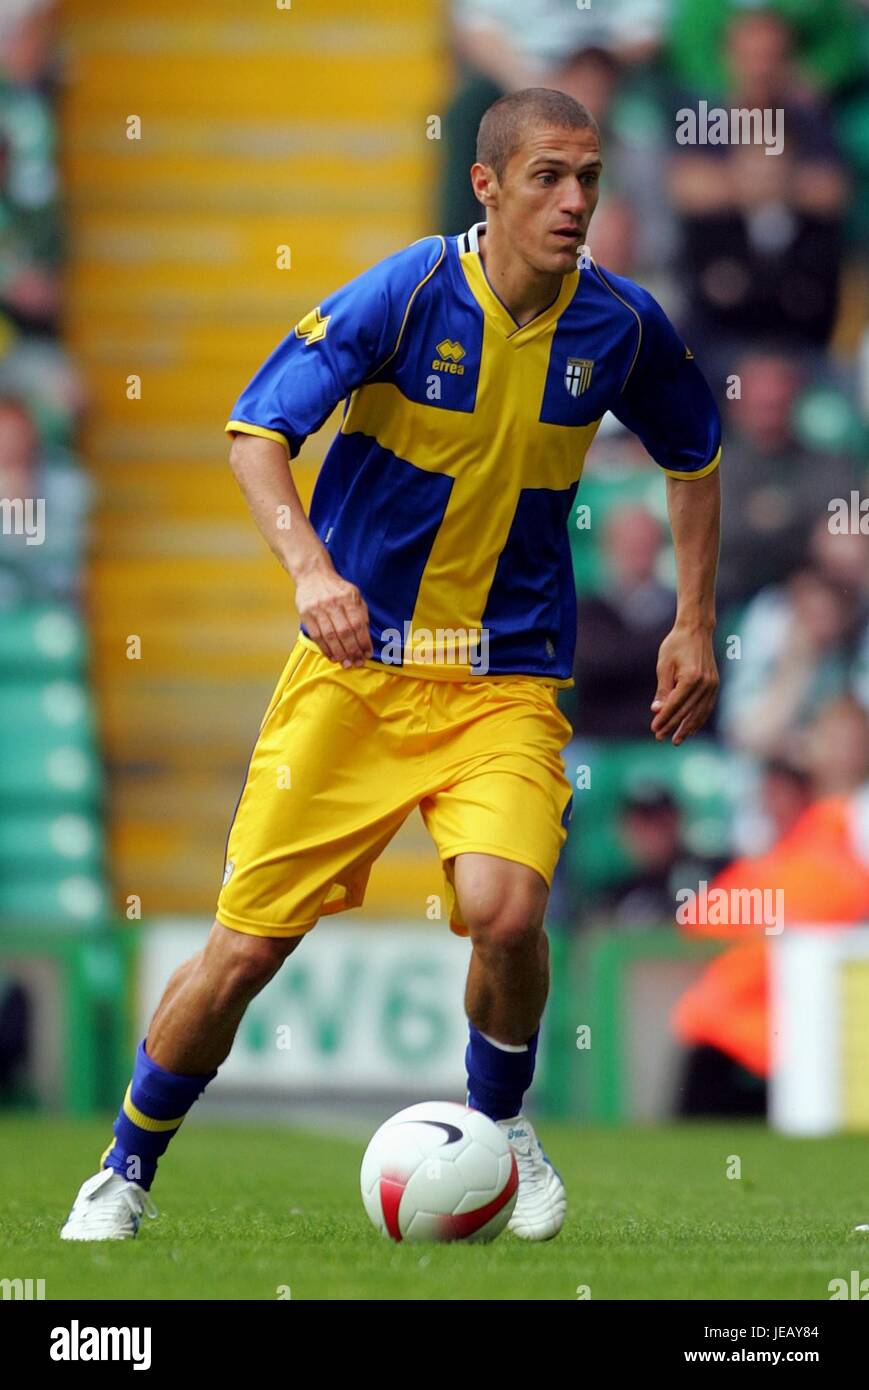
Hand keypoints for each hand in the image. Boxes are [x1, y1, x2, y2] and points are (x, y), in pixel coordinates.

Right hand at [294, 558, 372, 667]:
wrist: (312, 574)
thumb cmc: (336, 588)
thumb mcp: (354, 594)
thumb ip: (361, 613)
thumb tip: (366, 637)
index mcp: (348, 597)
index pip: (358, 624)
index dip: (364, 641)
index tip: (367, 654)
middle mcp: (333, 603)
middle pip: (344, 632)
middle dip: (352, 651)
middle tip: (357, 663)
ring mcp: (318, 608)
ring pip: (330, 636)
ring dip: (339, 653)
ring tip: (346, 663)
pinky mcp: (305, 614)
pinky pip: (316, 636)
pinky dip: (325, 649)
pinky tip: (332, 657)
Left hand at [651, 624, 718, 744]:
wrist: (696, 630)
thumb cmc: (676, 645)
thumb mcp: (664, 666)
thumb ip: (662, 690)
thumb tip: (657, 711)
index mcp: (691, 678)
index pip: (675, 705)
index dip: (664, 719)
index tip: (654, 729)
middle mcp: (704, 684)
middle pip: (686, 712)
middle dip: (673, 726)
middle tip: (660, 737)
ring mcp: (712, 685)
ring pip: (699, 713)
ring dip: (688, 728)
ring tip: (677, 740)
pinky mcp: (715, 685)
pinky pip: (707, 707)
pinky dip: (699, 719)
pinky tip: (691, 728)